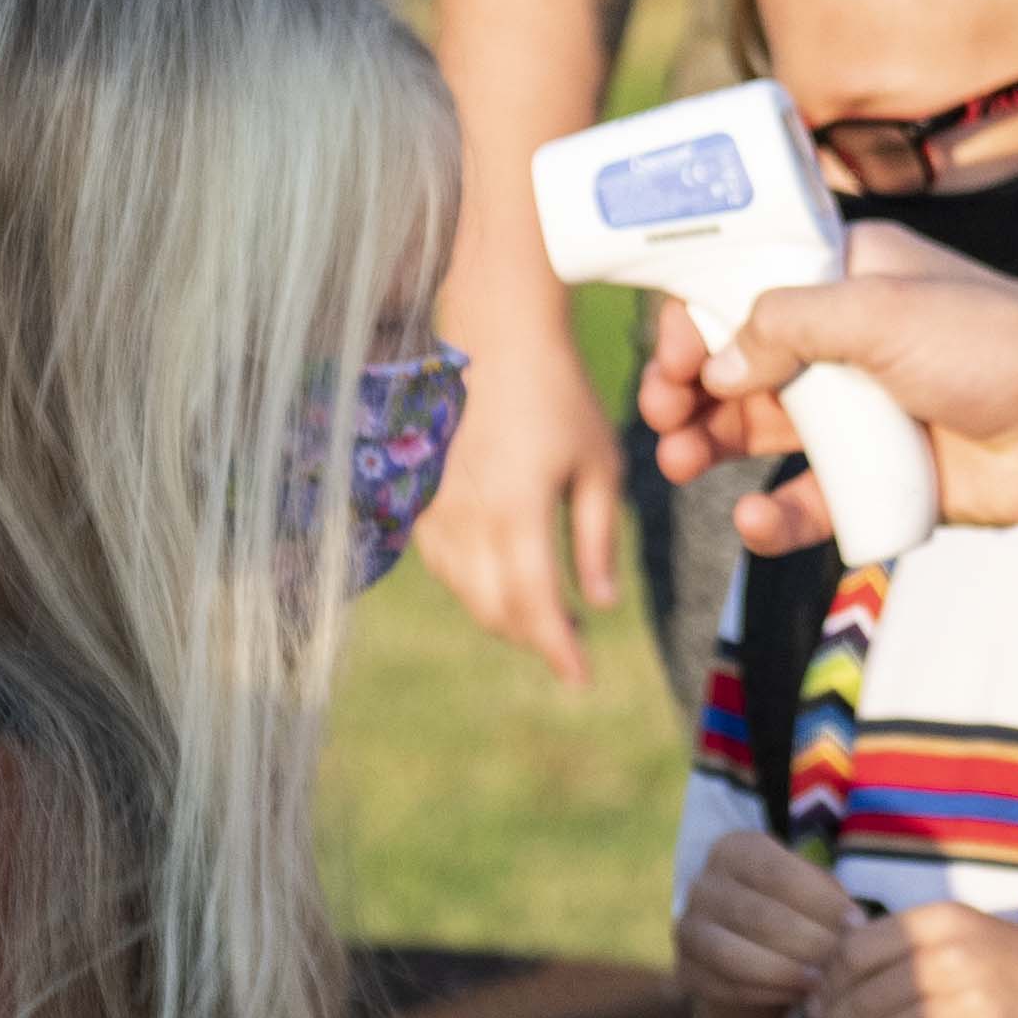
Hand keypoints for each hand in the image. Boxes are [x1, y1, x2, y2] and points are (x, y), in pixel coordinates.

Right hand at [413, 309, 629, 684]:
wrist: (494, 339)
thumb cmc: (559, 396)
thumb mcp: (598, 464)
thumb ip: (596, 538)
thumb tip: (597, 603)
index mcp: (517, 510)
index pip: (535, 606)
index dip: (558, 650)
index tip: (581, 678)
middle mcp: (468, 517)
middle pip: (495, 611)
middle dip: (534, 638)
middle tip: (570, 644)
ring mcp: (436, 508)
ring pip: (465, 593)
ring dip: (504, 615)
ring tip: (544, 616)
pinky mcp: (419, 498)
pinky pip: (442, 565)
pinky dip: (473, 586)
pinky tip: (501, 580)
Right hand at [644, 247, 1017, 548]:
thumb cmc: (997, 341)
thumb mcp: (879, 308)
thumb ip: (787, 326)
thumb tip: (718, 365)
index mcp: (846, 276)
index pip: (745, 287)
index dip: (698, 319)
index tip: (671, 355)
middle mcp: (847, 341)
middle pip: (740, 364)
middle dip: (689, 388)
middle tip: (661, 415)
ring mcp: (862, 411)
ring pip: (763, 430)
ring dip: (711, 443)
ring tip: (679, 461)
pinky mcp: (881, 476)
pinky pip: (810, 499)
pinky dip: (774, 512)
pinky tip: (752, 517)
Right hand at [678, 831, 862, 1017]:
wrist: (750, 943)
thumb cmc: (793, 906)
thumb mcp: (811, 888)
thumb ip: (829, 900)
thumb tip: (855, 927)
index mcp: (733, 850)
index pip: (778, 874)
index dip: (821, 901)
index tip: (857, 924)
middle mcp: (702, 885)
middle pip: (758, 916)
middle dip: (807, 942)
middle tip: (843, 962)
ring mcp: (688, 929)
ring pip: (733, 956)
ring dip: (784, 973)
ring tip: (821, 984)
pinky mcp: (686, 970)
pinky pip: (725, 986)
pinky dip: (765, 994)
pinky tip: (797, 996)